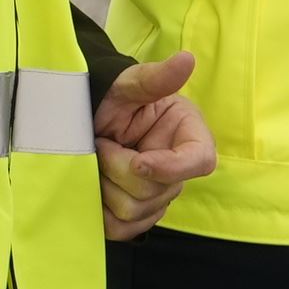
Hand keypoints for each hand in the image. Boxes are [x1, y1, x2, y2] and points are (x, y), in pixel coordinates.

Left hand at [93, 51, 213, 240]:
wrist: (88, 119)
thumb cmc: (115, 98)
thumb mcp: (130, 85)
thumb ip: (156, 78)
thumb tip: (188, 59)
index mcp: (189, 137)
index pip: (200, 162)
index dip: (170, 168)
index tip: (140, 160)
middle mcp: (178, 171)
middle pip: (155, 192)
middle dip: (119, 167)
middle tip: (102, 142)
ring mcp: (158, 198)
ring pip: (135, 212)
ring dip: (106, 185)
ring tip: (98, 159)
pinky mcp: (135, 217)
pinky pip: (121, 229)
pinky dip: (101, 210)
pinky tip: (96, 184)